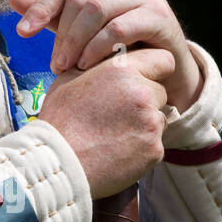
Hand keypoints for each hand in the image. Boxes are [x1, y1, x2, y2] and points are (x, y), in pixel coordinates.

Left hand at [10, 0, 202, 113]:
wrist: (166, 68)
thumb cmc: (120, 45)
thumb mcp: (80, 28)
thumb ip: (51, 13)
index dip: (40, 6)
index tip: (23, 32)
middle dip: (61, 32)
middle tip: (54, 63)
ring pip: (98, 9)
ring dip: (77, 41)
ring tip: (67, 66)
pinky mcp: (160, 15)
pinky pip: (119, 27)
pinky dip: (98, 47)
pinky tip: (88, 65)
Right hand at [38, 47, 175, 200]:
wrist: (58, 163)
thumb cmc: (59, 121)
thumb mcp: (69, 79)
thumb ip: (96, 64)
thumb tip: (107, 58)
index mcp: (123, 71)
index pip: (163, 59)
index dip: (154, 69)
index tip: (144, 78)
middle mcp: (143, 94)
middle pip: (160, 92)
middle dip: (146, 100)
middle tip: (119, 113)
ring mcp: (151, 124)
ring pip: (158, 119)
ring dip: (143, 125)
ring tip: (113, 135)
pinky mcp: (154, 151)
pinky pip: (154, 145)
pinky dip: (140, 148)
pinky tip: (116, 151)